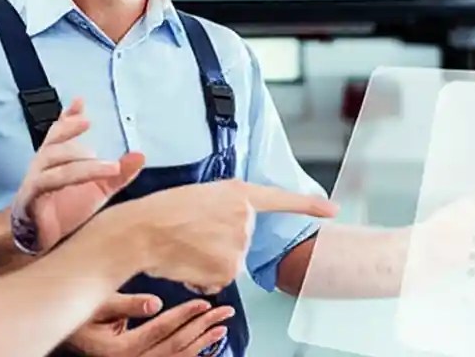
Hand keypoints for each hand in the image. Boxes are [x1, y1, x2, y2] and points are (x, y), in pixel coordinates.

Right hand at [13, 98, 145, 252]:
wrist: (45, 241)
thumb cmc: (67, 210)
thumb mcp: (99, 189)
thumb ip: (118, 173)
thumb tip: (141, 155)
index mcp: (56, 159)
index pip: (59, 132)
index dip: (68, 117)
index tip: (80, 101)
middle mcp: (42, 165)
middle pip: (54, 141)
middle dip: (70, 130)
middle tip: (88, 122)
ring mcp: (35, 180)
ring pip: (53, 159)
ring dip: (80, 158)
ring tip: (107, 166)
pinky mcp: (32, 197)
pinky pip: (48, 181)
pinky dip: (71, 175)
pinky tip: (89, 177)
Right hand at [65, 293, 234, 355]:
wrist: (65, 332)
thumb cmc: (79, 315)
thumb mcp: (98, 304)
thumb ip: (127, 305)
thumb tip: (156, 303)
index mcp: (120, 350)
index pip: (161, 329)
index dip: (185, 315)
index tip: (206, 304)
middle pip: (175, 345)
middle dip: (203, 328)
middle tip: (226, 313)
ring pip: (176, 356)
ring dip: (202, 342)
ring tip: (222, 329)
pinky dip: (191, 353)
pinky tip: (206, 346)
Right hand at [112, 179, 337, 294]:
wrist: (142, 231)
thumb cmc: (161, 212)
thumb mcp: (198, 196)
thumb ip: (223, 208)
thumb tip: (228, 226)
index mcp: (236, 193)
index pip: (280, 199)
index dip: (308, 205)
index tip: (332, 210)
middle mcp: (243, 217)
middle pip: (241, 241)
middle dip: (218, 244)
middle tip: (191, 234)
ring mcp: (239, 243)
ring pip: (230, 263)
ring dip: (209, 262)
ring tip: (185, 246)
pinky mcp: (229, 268)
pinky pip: (219, 280)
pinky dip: (202, 277)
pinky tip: (186, 261)